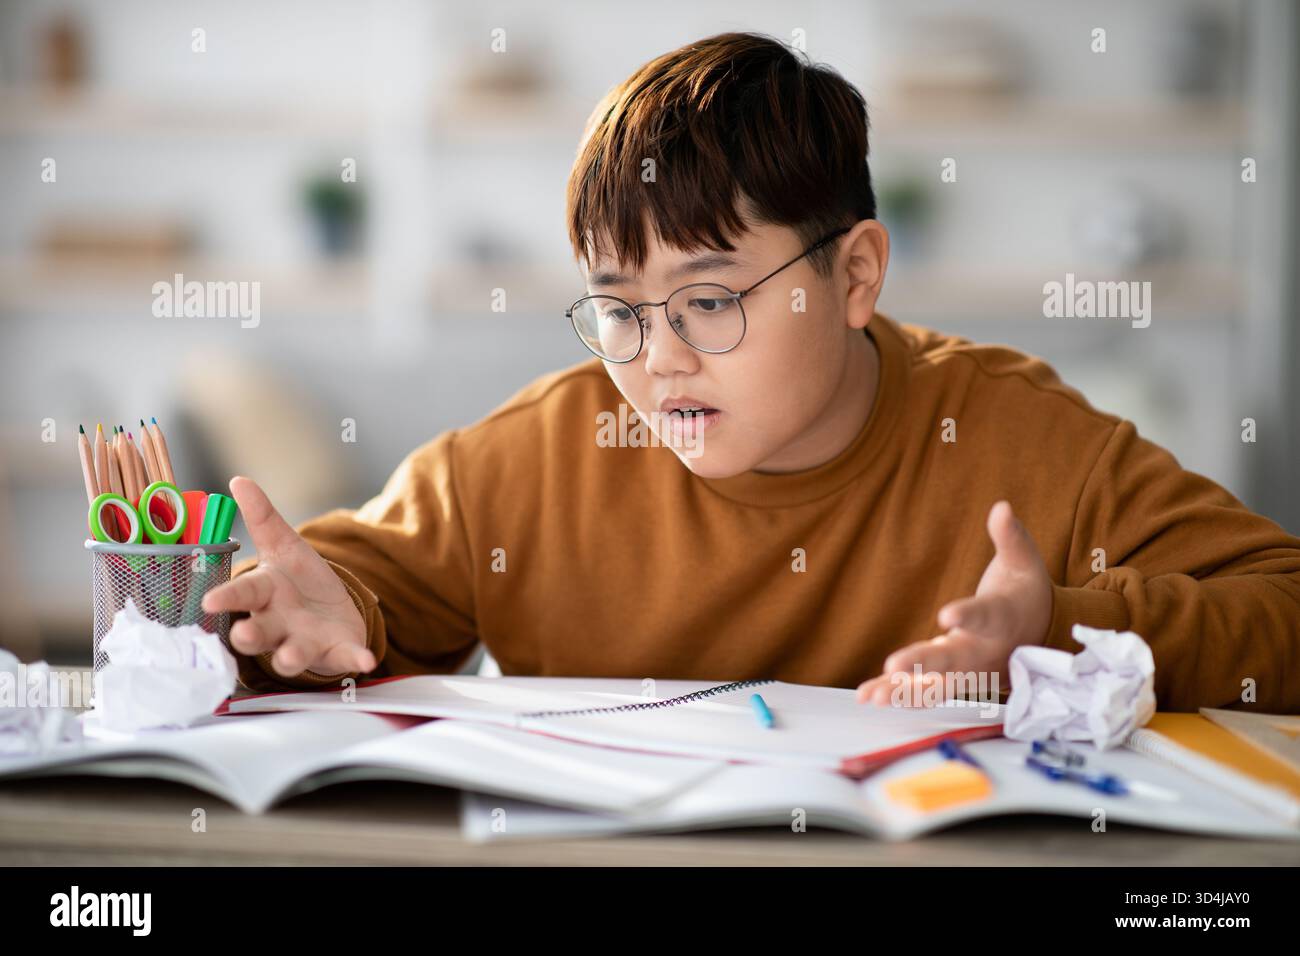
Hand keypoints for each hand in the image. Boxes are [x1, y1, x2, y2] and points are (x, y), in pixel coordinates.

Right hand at [201, 476, 374, 678]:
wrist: (329, 613)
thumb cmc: (296, 580)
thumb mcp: (284, 546)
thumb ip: (263, 517)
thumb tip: (239, 480)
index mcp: (263, 594)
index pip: (242, 594)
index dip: (226, 598)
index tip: (210, 602)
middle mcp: (278, 624)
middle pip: (259, 632)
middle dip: (250, 635)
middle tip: (243, 635)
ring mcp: (305, 642)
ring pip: (292, 654)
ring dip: (291, 656)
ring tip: (290, 656)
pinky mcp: (336, 652)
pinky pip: (345, 658)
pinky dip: (355, 660)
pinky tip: (366, 662)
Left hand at [856, 500, 1051, 706]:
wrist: (1042, 635)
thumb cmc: (1025, 591)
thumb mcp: (1024, 561)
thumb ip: (1010, 537)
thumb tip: (1001, 506)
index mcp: (1001, 617)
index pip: (984, 615)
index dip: (967, 615)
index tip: (946, 614)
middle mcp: (984, 649)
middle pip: (955, 660)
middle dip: (924, 664)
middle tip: (893, 665)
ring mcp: (968, 669)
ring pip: (937, 685)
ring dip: (904, 690)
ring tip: (873, 696)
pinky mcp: (952, 678)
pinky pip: (924, 689)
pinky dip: (898, 693)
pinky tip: (868, 697)